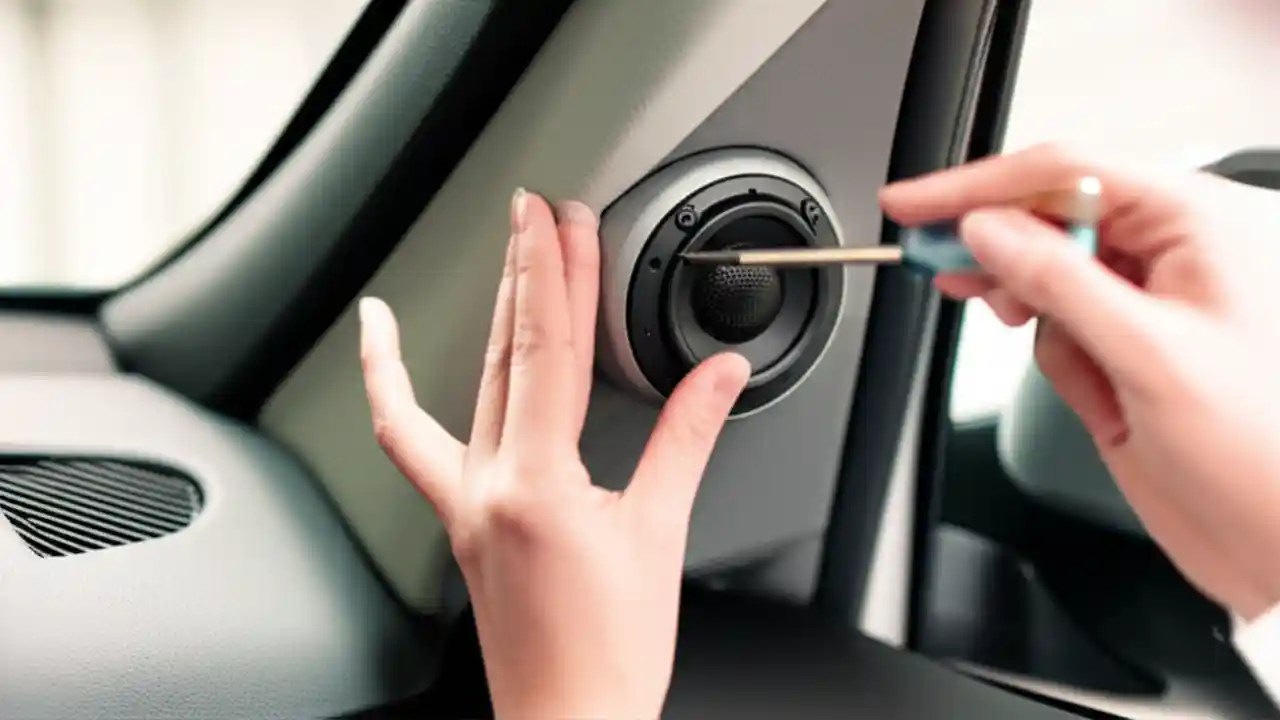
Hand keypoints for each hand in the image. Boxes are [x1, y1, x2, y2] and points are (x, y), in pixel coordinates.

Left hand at [358, 189, 749, 717]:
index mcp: (537, 484)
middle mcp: (487, 486)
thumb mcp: (659, 534)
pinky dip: (389, 386)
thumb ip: (687, 440)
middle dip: (525, 273)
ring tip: (506, 257)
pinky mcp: (461, 521)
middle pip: (505, 354)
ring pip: (469, 385)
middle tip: (537, 211)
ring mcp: (464, 503)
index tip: (558, 219)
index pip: (547, 351)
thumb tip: (720, 375)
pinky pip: (410, 440)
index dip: (554, 275)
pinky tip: (377, 347)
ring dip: (491, 315)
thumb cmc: (611, 654)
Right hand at [881, 143, 1279, 621]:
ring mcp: (1151, 300)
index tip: (914, 205)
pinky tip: (1102, 399)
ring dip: (1045, 323)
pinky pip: (1061, 327)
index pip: (1067, 175)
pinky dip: (1062, 361)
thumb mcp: (1149, 356)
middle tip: (935, 264)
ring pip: (1049, 276)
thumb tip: (986, 229)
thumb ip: (1058, 281)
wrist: (1278, 541)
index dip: (980, 185)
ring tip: (1087, 376)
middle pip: (1051, 216)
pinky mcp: (1129, 346)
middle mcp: (1176, 251)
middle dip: (999, 249)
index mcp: (1201, 223)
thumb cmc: (1262, 452)